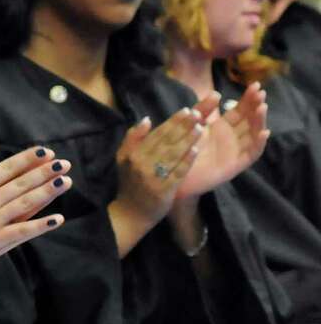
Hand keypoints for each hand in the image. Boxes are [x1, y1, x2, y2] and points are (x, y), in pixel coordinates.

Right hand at [0, 142, 70, 267]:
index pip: (8, 168)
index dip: (28, 159)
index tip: (45, 152)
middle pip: (22, 184)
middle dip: (44, 172)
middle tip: (64, 164)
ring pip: (27, 204)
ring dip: (47, 192)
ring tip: (65, 182)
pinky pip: (23, 231)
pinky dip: (41, 225)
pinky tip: (57, 218)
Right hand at [109, 102, 209, 254]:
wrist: (131, 213)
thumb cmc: (129, 184)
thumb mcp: (123, 159)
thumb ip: (132, 138)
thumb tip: (147, 120)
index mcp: (133, 154)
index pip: (156, 134)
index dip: (172, 122)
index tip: (186, 110)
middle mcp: (142, 163)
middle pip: (166, 141)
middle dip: (182, 126)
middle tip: (197, 114)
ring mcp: (154, 177)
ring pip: (173, 154)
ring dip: (187, 140)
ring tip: (200, 128)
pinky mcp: (164, 190)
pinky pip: (177, 172)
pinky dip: (186, 160)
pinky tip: (195, 150)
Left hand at [175, 84, 269, 199]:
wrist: (174, 173)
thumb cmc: (184, 148)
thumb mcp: (193, 125)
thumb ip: (203, 110)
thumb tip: (216, 93)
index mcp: (223, 127)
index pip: (240, 110)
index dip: (248, 98)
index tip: (255, 84)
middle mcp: (232, 138)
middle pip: (249, 120)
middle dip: (256, 106)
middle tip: (261, 92)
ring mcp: (235, 151)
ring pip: (253, 135)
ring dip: (260, 121)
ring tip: (262, 107)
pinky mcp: (236, 165)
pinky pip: (251, 154)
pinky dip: (258, 144)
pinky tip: (263, 132)